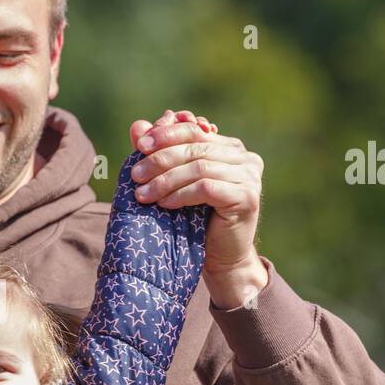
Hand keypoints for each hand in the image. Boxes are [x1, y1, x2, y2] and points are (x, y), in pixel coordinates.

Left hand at [127, 110, 267, 308]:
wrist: (223, 258)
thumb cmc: (197, 220)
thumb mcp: (175, 183)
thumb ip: (159, 153)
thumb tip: (136, 125)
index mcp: (230, 147)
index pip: (194, 131)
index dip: (165, 135)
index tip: (138, 145)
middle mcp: (245, 158)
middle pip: (195, 148)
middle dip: (160, 160)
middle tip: (135, 174)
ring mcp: (249, 176)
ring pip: (199, 167)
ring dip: (165, 180)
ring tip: (142, 193)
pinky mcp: (247, 197)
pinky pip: (206, 187)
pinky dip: (181, 194)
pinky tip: (163, 203)